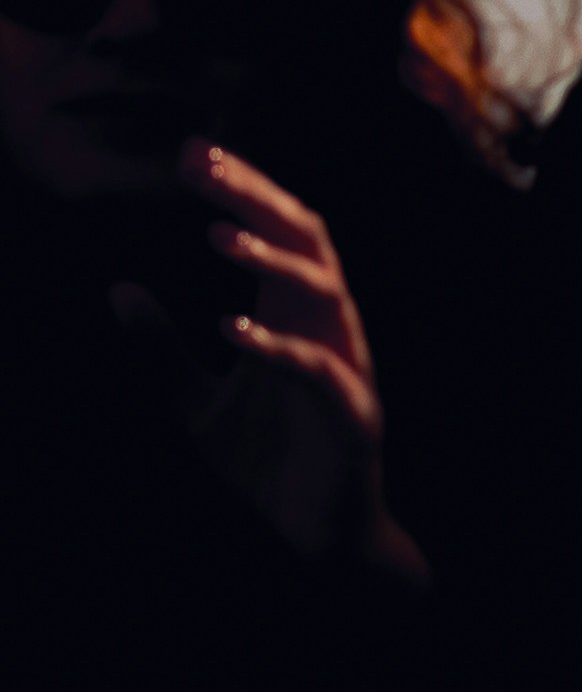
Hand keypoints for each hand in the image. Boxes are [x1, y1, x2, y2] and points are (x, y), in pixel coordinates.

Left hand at [114, 141, 420, 582]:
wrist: (314, 537)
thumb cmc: (264, 463)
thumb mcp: (191, 399)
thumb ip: (160, 348)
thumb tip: (118, 288)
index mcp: (294, 317)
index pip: (277, 234)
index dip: (241, 191)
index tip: (190, 155)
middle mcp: (327, 331)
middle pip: (308, 242)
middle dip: (258, 199)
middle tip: (205, 166)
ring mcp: (347, 370)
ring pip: (327, 294)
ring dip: (273, 264)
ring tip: (218, 238)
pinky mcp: (353, 418)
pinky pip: (321, 372)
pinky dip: (278, 349)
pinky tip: (231, 330)